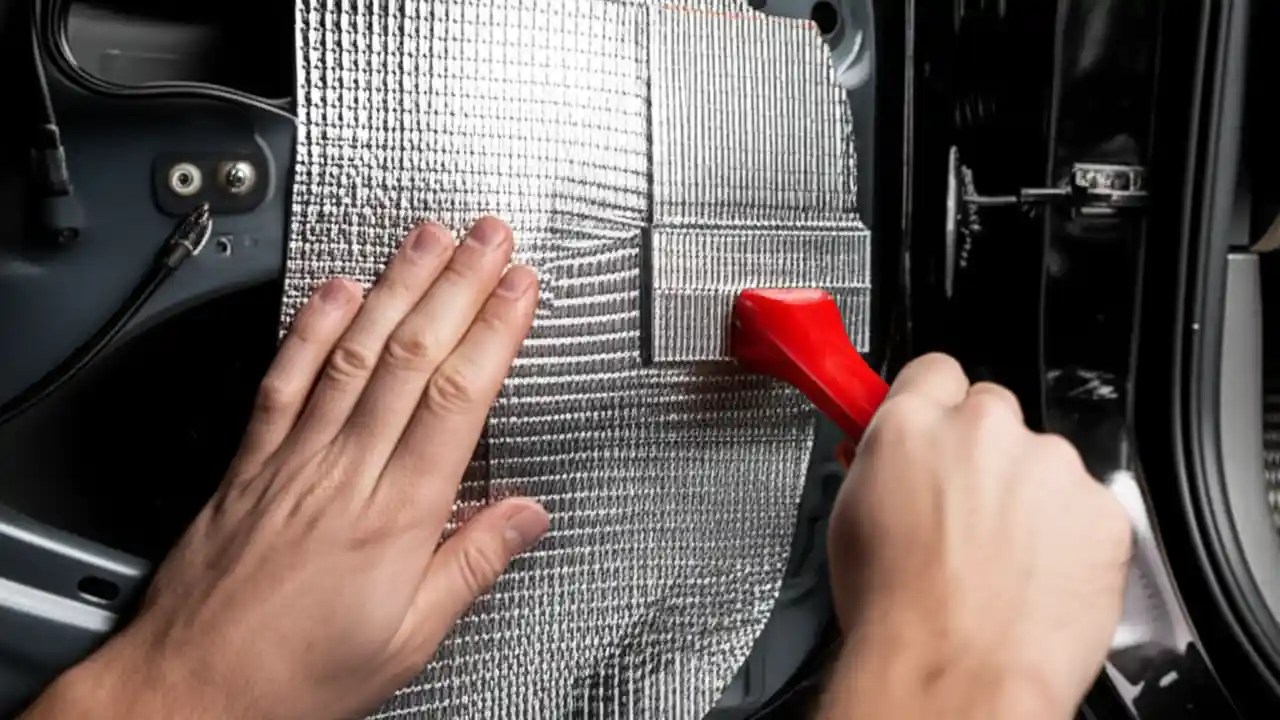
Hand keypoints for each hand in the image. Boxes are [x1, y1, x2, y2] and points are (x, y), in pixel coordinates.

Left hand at [24, 217, 548, 719]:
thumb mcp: (409, 640)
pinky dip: (310, 327)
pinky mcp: (250, 463)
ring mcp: (293, 460)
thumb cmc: (297, 675)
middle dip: (456, 286)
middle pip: (411, 358)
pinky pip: (283, 380)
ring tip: (427, 239)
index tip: (519, 288)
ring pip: (354, 353)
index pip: (457, 400)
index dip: (493, 333)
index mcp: (396, 518)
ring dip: (396, 287)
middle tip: (487, 237)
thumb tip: (526, 516)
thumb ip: (471, 565)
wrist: (191, 692)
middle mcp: (345, 474)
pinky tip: (336, 289)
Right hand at [821, 354, 1131, 719]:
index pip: (934, 371)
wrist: (958, 675)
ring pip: (1041, 461)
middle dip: (981, 451)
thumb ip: (879, 465)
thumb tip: (889, 457)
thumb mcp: (849, 520)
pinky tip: (1036, 576)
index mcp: (912, 425)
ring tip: (1000, 559)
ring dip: (1026, 496)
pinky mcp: (1100, 509)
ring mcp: (1048, 466)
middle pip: (991, 411)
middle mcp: (983, 431)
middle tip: (964, 509)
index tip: (935, 425)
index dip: (934, 403)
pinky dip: (1067, 535)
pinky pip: (1083, 506)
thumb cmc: (898, 615)